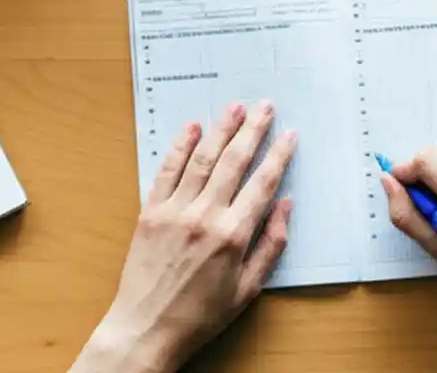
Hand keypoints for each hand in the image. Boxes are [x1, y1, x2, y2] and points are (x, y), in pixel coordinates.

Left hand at [73, 102, 296, 372]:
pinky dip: (180, 147)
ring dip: (220, 129)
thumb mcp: (248, 289)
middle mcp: (204, 216)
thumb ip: (271, 244)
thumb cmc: (201, 315)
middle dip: (253, 130)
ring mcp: (174, 211)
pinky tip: (192, 128)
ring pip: (202, 159)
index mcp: (233, 236)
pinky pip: (167, 171)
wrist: (147, 329)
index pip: (263, 183)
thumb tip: (286, 206)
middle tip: (265, 107)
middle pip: (234, 161)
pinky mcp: (150, 213)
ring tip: (235, 107)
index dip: (278, 155)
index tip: (289, 134)